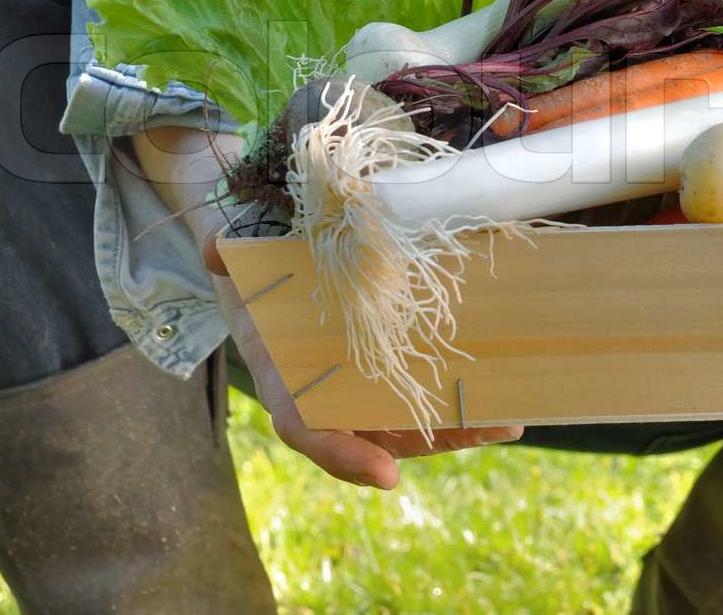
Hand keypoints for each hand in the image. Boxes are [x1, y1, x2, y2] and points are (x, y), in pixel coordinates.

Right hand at [132, 127, 522, 489]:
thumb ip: (222, 252)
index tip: (386, 475)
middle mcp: (319, 392)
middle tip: (481, 432)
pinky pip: (417, 399)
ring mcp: (353, 388)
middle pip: (372, 435)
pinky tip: (501, 404)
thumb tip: (216, 248)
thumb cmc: (251, 264)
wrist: (262, 262)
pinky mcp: (382, 372)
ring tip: (505, 421)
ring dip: (454, 429)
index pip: (302, 426)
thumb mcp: (232, 254)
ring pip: (402, 425)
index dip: (341, 453)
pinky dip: (455, 407)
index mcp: (277, 373)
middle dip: (428, 441)